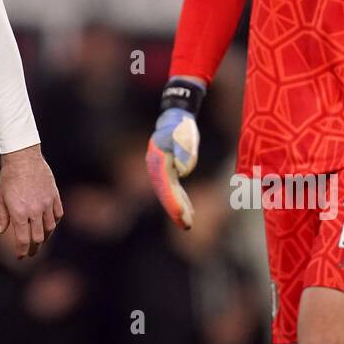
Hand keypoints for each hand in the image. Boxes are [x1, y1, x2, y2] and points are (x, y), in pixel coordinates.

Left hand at [0, 144, 62, 257]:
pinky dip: (54, 222)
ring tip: (40, 240)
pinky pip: (58, 215)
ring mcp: (46, 203)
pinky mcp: (54, 195)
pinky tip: (49, 224)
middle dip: (33, 249)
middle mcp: (34, 210)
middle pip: (38, 238)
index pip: (23, 239)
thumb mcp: (1, 197)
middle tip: (30, 252)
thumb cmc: (9, 177)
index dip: (22, 251)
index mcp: (19, 212)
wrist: (23, 156)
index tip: (20, 256)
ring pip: (50, 228)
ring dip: (45, 237)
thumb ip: (3, 217)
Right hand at [146, 107, 199, 228]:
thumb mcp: (185, 134)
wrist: (174, 118)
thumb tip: (183, 171)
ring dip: (177, 208)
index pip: (165, 184)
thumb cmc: (181, 126)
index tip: (181, 213)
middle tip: (186, 225)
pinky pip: (173, 190)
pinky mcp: (168, 172)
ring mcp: (160, 170)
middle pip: (164, 192)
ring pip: (168, 193)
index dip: (173, 200)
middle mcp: (156, 166)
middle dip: (175, 209)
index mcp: (158, 158)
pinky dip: (180, 200)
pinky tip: (188, 211)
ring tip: (187, 224)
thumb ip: (185, 151)